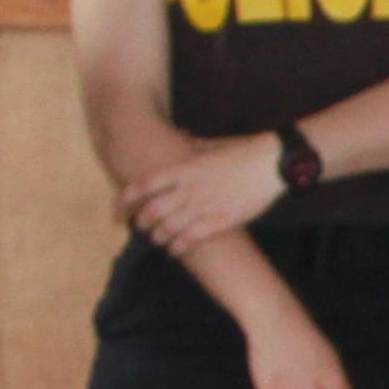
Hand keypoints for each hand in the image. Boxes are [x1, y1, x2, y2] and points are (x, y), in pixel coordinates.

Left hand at [122, 137, 288, 256]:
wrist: (272, 163)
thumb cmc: (244, 152)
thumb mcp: (213, 145)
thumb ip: (192, 147)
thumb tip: (181, 138)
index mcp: (186, 168)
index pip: (145, 184)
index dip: (125, 198)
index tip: (115, 208)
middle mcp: (191, 188)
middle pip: (153, 210)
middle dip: (141, 222)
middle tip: (137, 227)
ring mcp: (205, 206)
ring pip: (170, 228)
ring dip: (158, 237)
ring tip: (156, 240)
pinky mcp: (222, 221)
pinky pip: (192, 239)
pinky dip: (178, 247)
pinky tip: (174, 251)